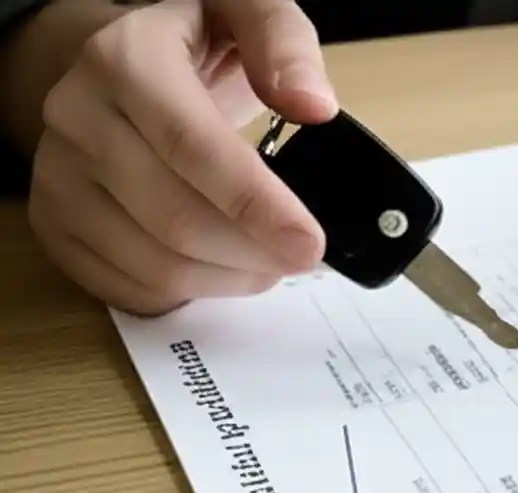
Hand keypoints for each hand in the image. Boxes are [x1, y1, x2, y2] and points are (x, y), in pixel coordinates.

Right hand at [26, 0, 337, 314]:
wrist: (124, 63)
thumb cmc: (198, 42)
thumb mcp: (245, 12)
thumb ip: (283, 43)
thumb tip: (313, 105)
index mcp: (126, 60)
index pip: (192, 148)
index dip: (257, 205)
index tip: (310, 243)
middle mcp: (77, 117)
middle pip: (175, 220)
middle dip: (255, 253)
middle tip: (303, 256)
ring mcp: (58, 175)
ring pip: (155, 265)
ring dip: (230, 279)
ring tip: (271, 262)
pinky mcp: (56, 223)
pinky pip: (129, 288)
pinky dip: (190, 292)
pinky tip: (222, 268)